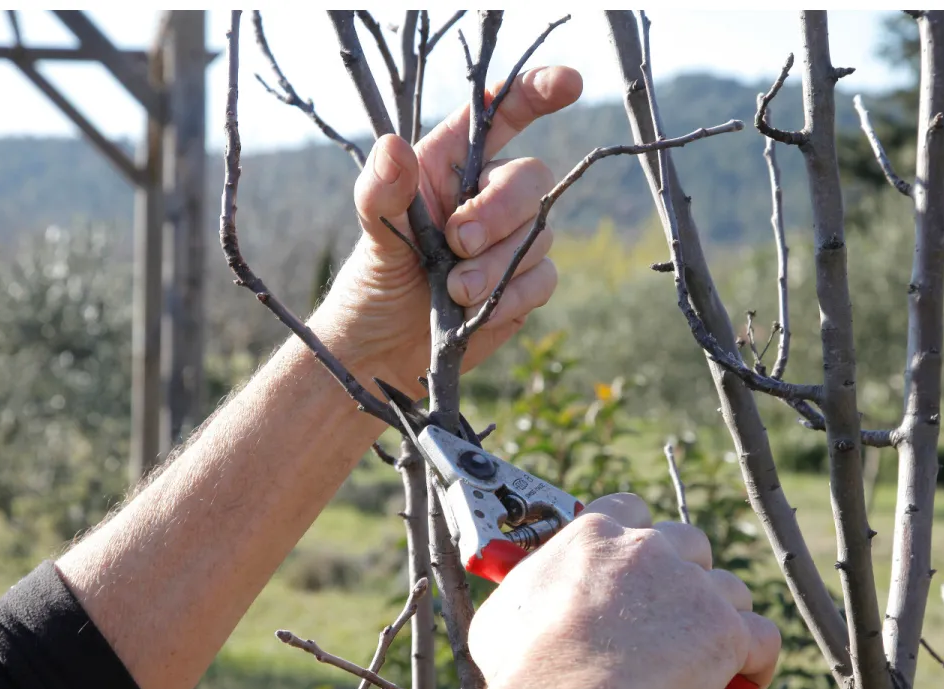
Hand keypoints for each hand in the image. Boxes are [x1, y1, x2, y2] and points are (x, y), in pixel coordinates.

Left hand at [312, 66, 583, 395]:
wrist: (385, 349)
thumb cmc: (373, 281)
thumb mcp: (372, 231)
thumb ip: (383, 189)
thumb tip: (393, 146)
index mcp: (451, 163)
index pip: (503, 113)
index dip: (539, 91)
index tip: (570, 83)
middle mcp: (487, 194)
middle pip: (531, 178)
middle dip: (500, 211)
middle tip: (458, 243)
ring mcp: (510, 239)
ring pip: (539, 233)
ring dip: (498, 265)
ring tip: (454, 290)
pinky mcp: (524, 283)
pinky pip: (543, 278)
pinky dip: (512, 294)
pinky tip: (480, 309)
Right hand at [469, 493, 781, 688]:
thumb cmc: (523, 666)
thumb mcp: (503, 615)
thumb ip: (526, 597)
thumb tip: (517, 610)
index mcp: (594, 533)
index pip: (629, 508)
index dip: (637, 537)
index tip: (634, 567)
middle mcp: (648, 548)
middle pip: (689, 543)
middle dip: (686, 578)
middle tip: (669, 623)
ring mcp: (691, 586)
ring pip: (730, 589)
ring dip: (720, 621)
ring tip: (700, 665)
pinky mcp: (725, 630)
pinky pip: (763, 637)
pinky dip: (756, 662)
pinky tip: (738, 687)